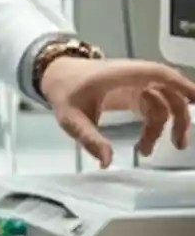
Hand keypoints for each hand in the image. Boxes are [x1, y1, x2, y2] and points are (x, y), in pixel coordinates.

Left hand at [41, 57, 194, 167]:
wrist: (55, 77)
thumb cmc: (64, 91)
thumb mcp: (70, 117)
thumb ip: (88, 138)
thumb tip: (107, 161)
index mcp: (121, 75)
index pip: (157, 74)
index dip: (181, 84)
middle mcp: (133, 77)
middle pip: (169, 92)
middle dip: (179, 117)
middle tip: (179, 145)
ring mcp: (135, 84)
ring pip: (163, 102)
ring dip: (165, 126)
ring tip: (148, 152)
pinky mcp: (133, 92)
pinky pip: (154, 106)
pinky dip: (154, 125)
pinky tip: (145, 143)